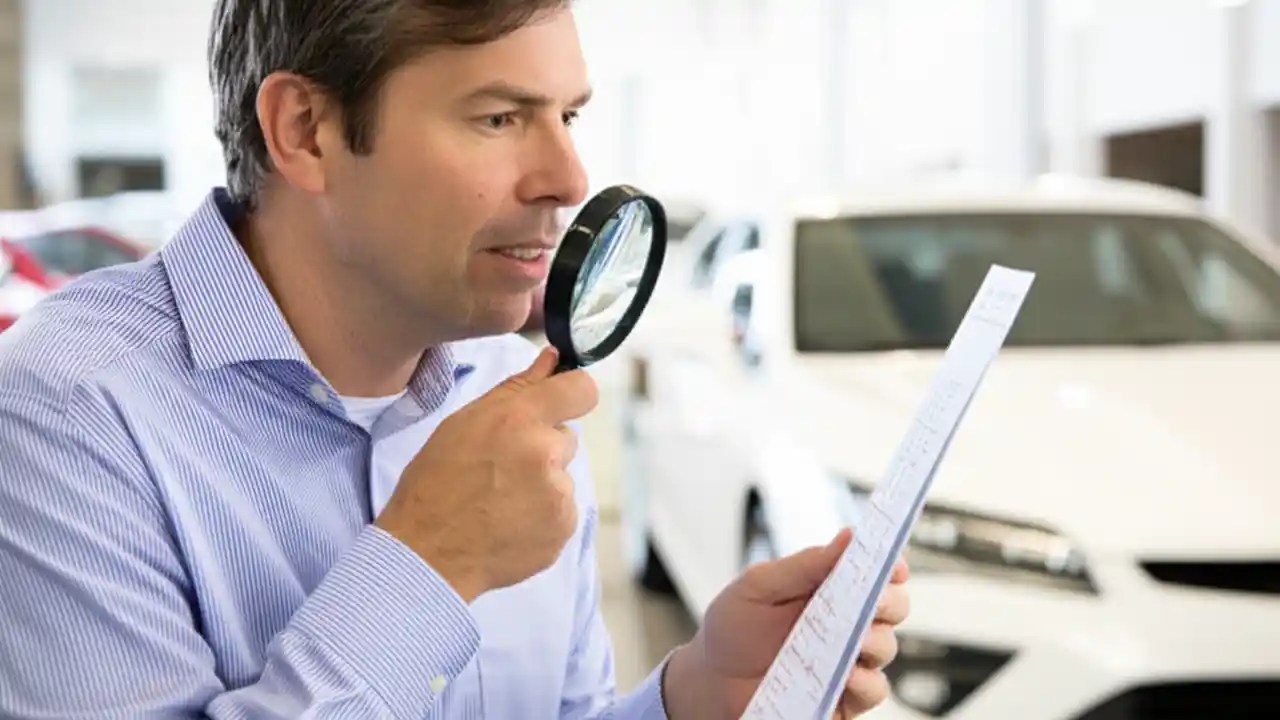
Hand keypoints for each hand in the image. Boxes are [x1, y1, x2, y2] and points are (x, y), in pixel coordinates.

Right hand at [375, 346, 596, 601]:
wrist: (428, 555)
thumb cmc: (436, 484)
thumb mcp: (464, 423)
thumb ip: (516, 389)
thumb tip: (553, 359)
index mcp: (519, 419)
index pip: (581, 389)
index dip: (572, 393)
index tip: (560, 403)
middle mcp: (546, 454)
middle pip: (565, 437)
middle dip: (541, 447)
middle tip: (500, 469)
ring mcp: (559, 495)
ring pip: (562, 475)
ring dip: (541, 483)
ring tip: (500, 501)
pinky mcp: (564, 528)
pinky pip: (562, 510)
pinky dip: (542, 515)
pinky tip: (509, 522)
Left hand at [664, 529, 909, 718]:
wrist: (712, 682)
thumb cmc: (733, 629)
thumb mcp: (758, 586)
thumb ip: (803, 565)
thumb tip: (849, 537)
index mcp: (828, 587)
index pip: (873, 570)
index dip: (890, 564)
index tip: (892, 565)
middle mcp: (844, 621)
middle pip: (892, 606)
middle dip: (889, 601)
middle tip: (874, 602)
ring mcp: (847, 659)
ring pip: (886, 647)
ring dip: (876, 641)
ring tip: (854, 641)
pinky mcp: (845, 696)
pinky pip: (874, 690)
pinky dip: (865, 682)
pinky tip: (846, 676)